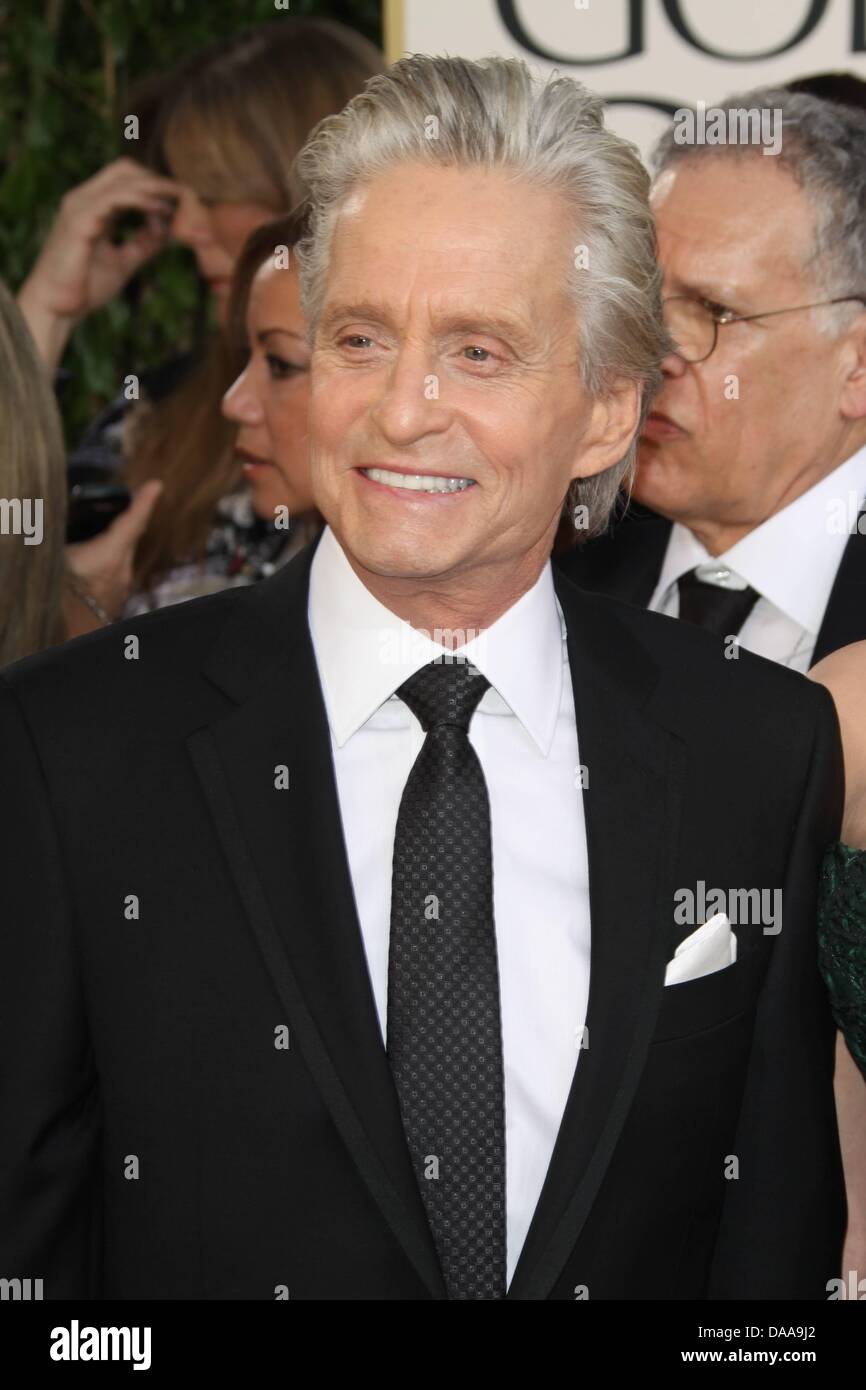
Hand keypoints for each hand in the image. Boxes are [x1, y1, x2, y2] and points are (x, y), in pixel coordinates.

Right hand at [17, 159, 180, 370]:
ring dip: (155, 187)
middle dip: (159, 179)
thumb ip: (143, 244)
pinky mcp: (79, 220)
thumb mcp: (123, 262)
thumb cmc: (84, 287)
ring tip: (180, 199)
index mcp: (92, 206)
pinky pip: (114, 199)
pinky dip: (140, 200)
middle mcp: (84, 199)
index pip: (127, 179)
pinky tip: (159, 210)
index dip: (156, 185)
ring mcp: (80, 206)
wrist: (56, 307)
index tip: (183, 200)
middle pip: (126, 169)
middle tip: (186, 195)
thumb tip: (166, 231)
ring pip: (123, 179)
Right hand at [65, 478, 163, 621]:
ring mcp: (121, 589)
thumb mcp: (55, 554)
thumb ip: (55, 536)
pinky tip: (90, 569)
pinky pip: (114, 576)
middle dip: (125, 522)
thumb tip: (45, 522)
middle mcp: (122, 571)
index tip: (156, 486)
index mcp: (110, 554)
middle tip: (123, 505)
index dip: (144, 502)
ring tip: (98, 538)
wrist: (66, 630)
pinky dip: (105, 567)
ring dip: (112, 547)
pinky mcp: (115, 601)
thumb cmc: (60, 591)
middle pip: (128, 539)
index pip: (133, 521)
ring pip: (121, 559)